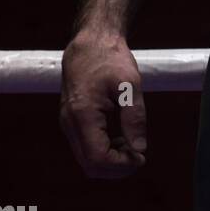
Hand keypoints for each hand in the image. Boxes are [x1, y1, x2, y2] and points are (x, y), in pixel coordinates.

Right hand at [59, 31, 146, 177]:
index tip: (141, 156)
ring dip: (110, 160)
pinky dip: (103, 151)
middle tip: (138, 155)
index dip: (121, 165)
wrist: (90, 42)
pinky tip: (120, 137)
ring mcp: (68, 123)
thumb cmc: (110, 58)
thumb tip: (140, 149)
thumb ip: (134, 117)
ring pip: (86, 159)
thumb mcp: (130, 84)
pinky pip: (85, 147)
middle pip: (90, 165)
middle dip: (116, 168)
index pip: (98, 159)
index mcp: (82, 115)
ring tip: (131, 145)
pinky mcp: (71, 121)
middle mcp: (70, 123)